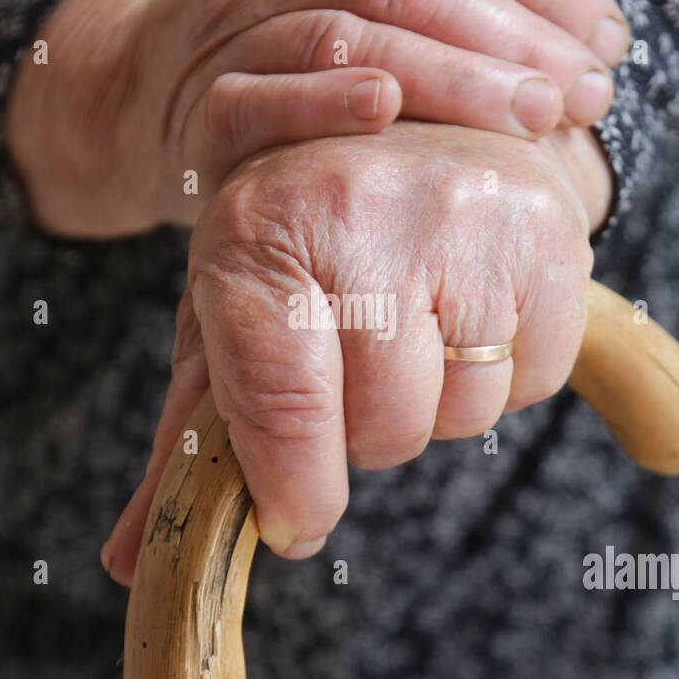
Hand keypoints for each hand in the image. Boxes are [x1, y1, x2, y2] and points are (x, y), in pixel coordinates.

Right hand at [8, 0, 627, 236]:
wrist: (156, 86)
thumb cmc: (287, 19)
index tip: (607, 38)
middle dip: (515, 35)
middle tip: (588, 94)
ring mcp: (238, 23)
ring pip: (350, 33)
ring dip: (452, 76)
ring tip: (533, 117)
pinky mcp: (205, 104)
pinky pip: (259, 97)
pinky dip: (323, 100)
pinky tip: (387, 110)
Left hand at [103, 119, 599, 579]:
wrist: (417, 118)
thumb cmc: (305, 237)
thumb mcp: (229, 314)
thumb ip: (186, 438)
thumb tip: (128, 560)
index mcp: (258, 230)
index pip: (282, 403)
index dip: (294, 487)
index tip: (296, 522)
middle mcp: (362, 211)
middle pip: (384, 427)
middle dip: (366, 430)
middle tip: (357, 368)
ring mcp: (466, 217)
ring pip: (463, 413)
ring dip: (437, 401)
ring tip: (418, 325)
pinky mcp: (549, 235)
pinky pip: (534, 380)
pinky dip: (504, 372)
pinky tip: (473, 308)